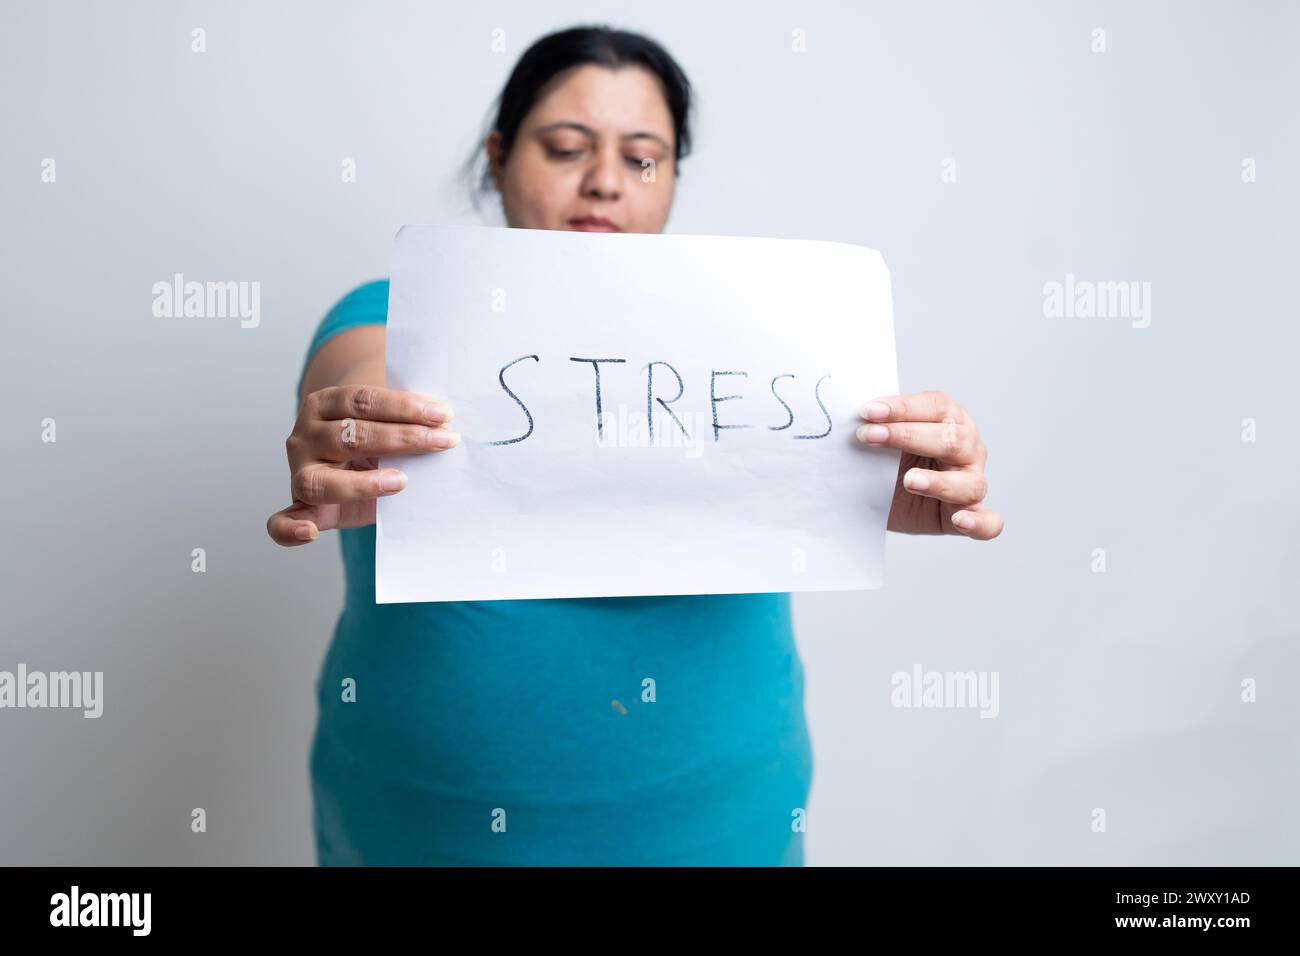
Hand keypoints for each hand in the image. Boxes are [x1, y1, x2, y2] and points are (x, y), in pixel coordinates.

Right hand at [266, 385, 458, 546]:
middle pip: (349, 436)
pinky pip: (281, 520)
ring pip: (320, 481)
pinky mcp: (301, 506)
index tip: (443, 416)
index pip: (363, 401)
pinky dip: (290, 529)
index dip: (404, 408)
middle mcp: (306, 435)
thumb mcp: (386, 422)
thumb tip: (447, 424)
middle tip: (442, 442)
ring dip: (364, 484)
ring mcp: (300, 471)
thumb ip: (403, 421)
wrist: (350, 455)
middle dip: (402, 438)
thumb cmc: (375, 437)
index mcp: (325, 403)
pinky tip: (310, 533)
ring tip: (401, 482)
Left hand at [855, 390, 1002, 539]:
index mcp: (950, 419)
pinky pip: (988, 522)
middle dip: (908, 436)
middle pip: (952, 439)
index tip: (867, 413)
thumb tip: (855, 413)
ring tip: (910, 481)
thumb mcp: (880, 441)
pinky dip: (978, 522)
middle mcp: (967, 449)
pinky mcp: (970, 515)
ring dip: (939, 482)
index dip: (903, 408)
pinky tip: (959, 520)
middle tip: (869, 437)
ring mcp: (972, 482)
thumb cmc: (886, 462)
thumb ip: (877, 424)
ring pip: (970, 482)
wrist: (879, 499)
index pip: (936, 406)